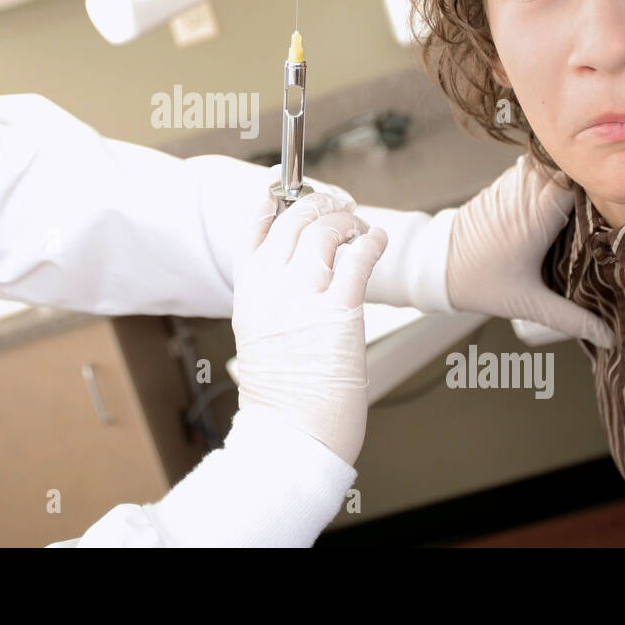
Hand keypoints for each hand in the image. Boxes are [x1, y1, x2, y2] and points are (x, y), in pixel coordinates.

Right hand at [231, 189, 388, 465]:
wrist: (289, 435)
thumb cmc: (280, 397)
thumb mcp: (257, 336)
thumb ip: (270, 300)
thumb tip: (294, 274)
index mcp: (246, 291)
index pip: (253, 227)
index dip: (273, 201)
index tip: (286, 189)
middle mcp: (270, 285)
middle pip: (294, 219)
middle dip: (319, 203)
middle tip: (338, 205)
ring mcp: (304, 295)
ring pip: (327, 230)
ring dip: (347, 219)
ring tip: (358, 224)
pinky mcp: (340, 310)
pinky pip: (360, 256)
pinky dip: (373, 240)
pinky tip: (377, 240)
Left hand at [448, 154, 614, 348]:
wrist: (437, 264)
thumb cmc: (481, 283)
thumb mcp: (529, 304)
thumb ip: (573, 318)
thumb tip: (611, 338)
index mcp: (535, 217)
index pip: (578, 180)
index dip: (602, 185)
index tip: (621, 201)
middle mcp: (523, 193)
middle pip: (570, 167)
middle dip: (591, 179)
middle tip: (612, 200)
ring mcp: (511, 183)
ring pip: (553, 162)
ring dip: (570, 174)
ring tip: (590, 197)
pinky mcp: (503, 183)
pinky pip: (535, 167)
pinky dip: (551, 175)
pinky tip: (562, 196)